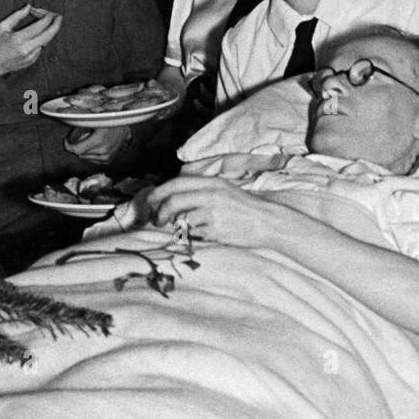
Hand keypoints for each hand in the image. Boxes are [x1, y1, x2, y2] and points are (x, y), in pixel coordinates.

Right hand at [0, 5, 61, 75]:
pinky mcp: (32, 61)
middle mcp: (26, 48)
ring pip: (46, 42)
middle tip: (59, 17)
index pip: (39, 26)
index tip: (49, 13)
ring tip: (53, 24)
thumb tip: (29, 6)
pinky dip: (43, 41)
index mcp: (18, 38)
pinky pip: (41, 48)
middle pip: (48, 35)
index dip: (47, 18)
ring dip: (51, 32)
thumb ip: (17, 16)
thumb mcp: (3, 26)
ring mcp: (30, 56)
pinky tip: (42, 35)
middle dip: (56, 25)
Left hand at [63, 125, 131, 163]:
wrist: (124, 129)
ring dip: (84, 150)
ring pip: (84, 157)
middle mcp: (103, 152)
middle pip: (80, 154)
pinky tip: (95, 146)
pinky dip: (90, 154)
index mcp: (99, 141)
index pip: (76, 150)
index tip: (67, 140)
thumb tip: (68, 136)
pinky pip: (91, 160)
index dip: (69, 146)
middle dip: (78, 145)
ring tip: (91, 140)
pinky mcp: (107, 161)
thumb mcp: (94, 121)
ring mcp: (106, 158)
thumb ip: (80, 128)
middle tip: (84, 136)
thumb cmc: (109, 122)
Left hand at [147, 175, 288, 249]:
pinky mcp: (216, 229)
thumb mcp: (224, 190)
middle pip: (174, 200)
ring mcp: (214, 212)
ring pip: (182, 218)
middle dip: (160, 211)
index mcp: (212, 182)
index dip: (159, 192)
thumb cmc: (245, 208)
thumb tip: (174, 197)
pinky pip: (195, 233)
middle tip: (156, 220)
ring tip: (177, 229)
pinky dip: (192, 235)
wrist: (268, 222)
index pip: (177, 183)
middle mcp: (211, 194)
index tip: (150, 201)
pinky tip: (199, 234)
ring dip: (175, 225)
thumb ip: (202, 190)